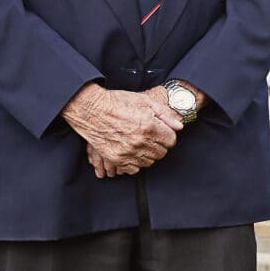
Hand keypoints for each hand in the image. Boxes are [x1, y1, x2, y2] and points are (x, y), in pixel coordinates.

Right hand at [60, 82, 180, 177]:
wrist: (90, 108)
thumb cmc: (117, 101)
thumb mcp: (145, 101)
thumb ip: (165, 115)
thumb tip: (179, 127)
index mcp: (149, 126)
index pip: (171, 141)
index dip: (167, 136)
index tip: (162, 132)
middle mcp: (139, 141)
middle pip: (161, 153)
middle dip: (159, 145)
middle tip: (150, 137)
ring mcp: (127, 152)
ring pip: (148, 162)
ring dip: (147, 154)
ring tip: (140, 143)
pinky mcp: (115, 158)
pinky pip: (133, 169)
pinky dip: (135, 163)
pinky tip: (132, 152)